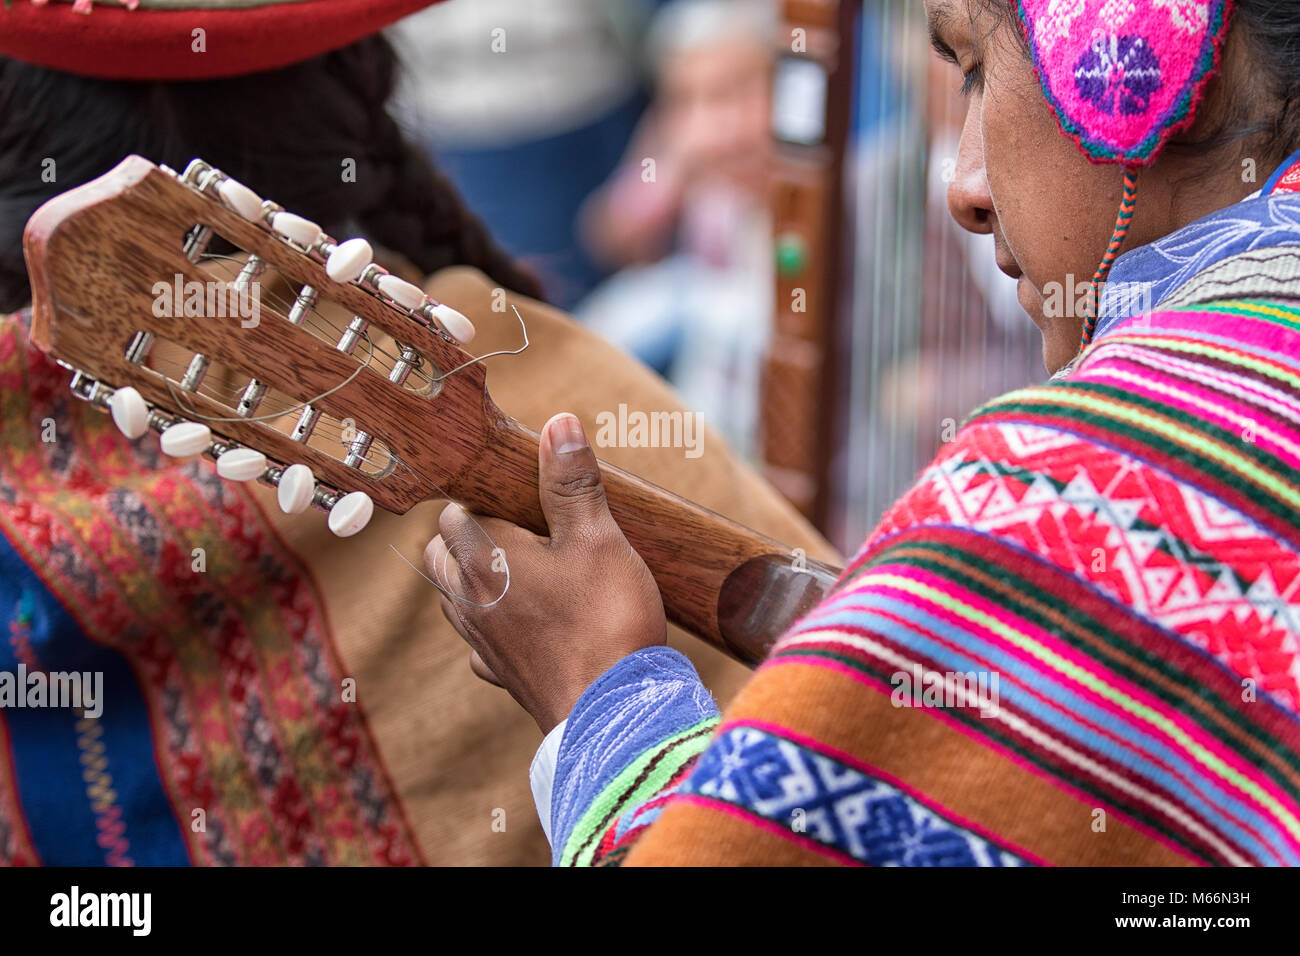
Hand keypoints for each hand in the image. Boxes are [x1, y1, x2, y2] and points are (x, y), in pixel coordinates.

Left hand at [427, 413, 666, 732]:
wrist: (614, 715)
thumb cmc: (605, 620)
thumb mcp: (598, 538)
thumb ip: (572, 483)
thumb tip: (557, 423)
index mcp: (484, 557)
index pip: (454, 512)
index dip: (483, 498)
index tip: (516, 494)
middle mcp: (470, 600)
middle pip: (439, 555)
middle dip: (464, 535)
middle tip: (515, 527)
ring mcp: (482, 643)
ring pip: (452, 601)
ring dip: (471, 581)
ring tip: (516, 571)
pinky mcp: (502, 677)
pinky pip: (480, 647)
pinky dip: (492, 632)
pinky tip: (525, 629)